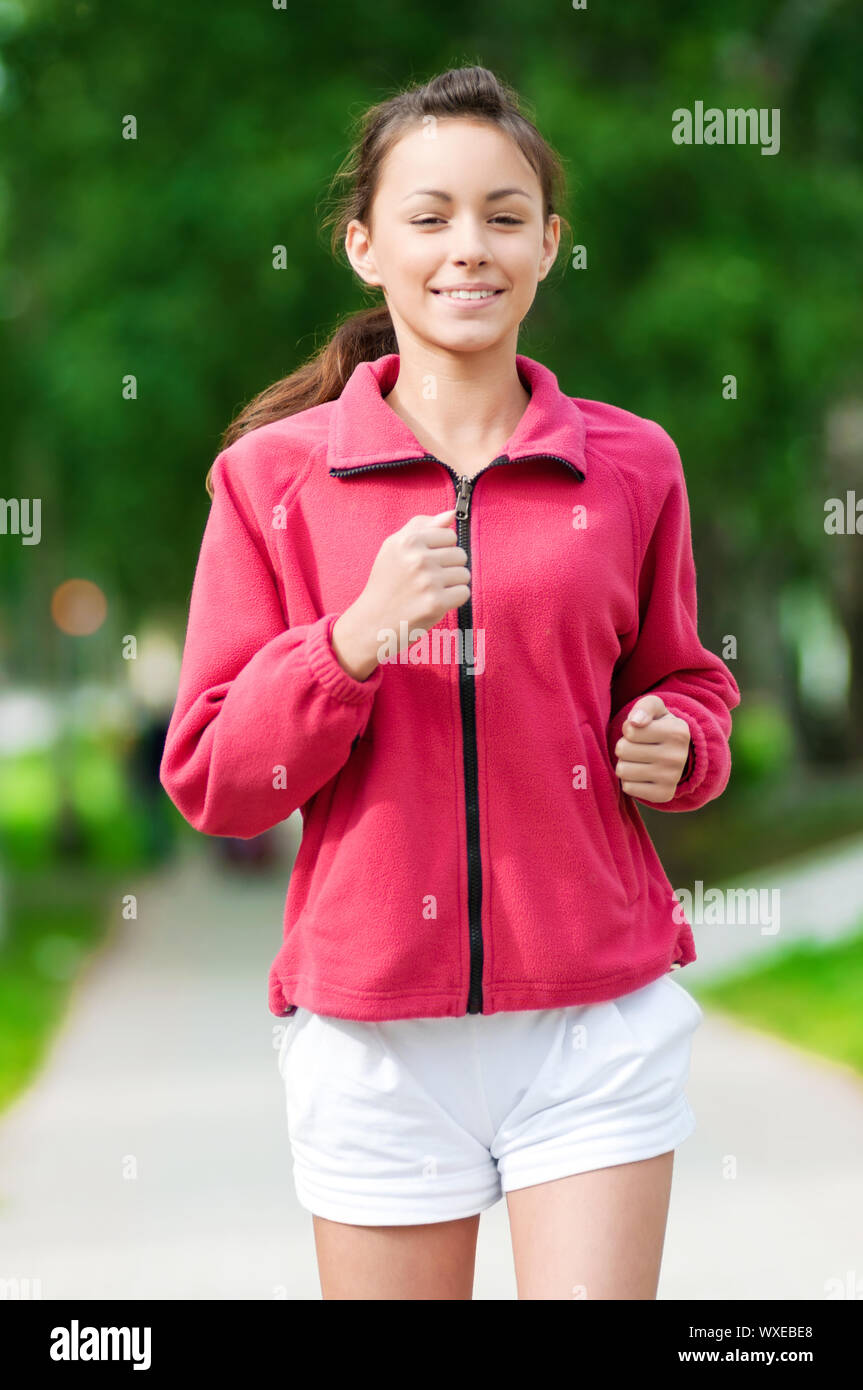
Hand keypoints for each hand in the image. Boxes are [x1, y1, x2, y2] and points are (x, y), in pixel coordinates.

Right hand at [331, 508, 469, 678]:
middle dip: (448, 568)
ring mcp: (428, 581)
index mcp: (407, 540)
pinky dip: (453, 600)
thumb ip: (421, 526)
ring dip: (452, 585)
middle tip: (427, 580)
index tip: (425, 562)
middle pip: (460, 554)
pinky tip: (435, 603)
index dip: (441, 550)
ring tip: (431, 591)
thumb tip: (452, 514)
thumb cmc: (387, 582)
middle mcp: (417, 558)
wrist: (373, 621)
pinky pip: (464, 593)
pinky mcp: (436, 603)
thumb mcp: (394, 547)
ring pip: (464, 574)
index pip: (449, 535)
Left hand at [613, 694, 690, 802]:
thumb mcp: (655, 708)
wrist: (676, 754)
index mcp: (678, 732)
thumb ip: (644, 707)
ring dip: (625, 764)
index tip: (642, 731)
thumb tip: (635, 722)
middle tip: (639, 747)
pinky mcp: (664, 795)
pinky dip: (630, 780)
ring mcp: (672, 778)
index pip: (630, 730)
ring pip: (623, 770)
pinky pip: (628, 788)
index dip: (629, 730)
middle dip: (625, 747)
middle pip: (623, 750)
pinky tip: (642, 775)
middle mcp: (678, 756)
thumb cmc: (658, 726)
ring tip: (639, 760)